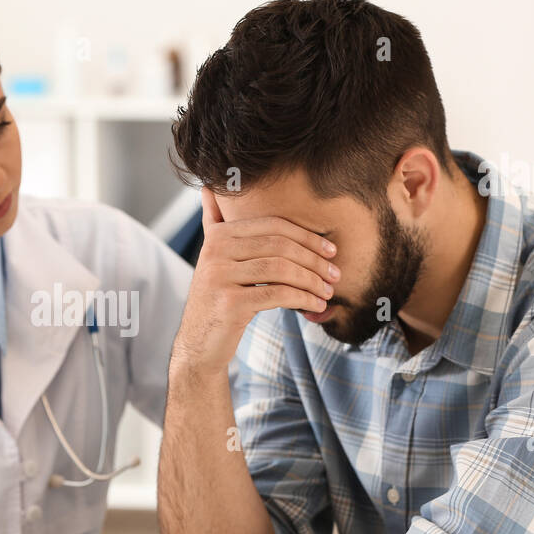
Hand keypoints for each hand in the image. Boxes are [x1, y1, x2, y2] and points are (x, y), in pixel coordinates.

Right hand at [171, 186, 338, 374]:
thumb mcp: (213, 259)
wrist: (198, 345)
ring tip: (328, 291)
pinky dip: (302, 299)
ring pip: (281, 269)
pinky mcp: (230, 303)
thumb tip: (209, 188)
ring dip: (312, 281)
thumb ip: (213, 225)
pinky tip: (315, 305)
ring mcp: (220, 277)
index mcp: (218, 236)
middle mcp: (215, 252)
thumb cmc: (217, 301)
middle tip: (336, 274)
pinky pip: (277, 294)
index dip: (306, 236)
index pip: (272, 226)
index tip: (331, 250)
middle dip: (314, 260)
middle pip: (279, 246)